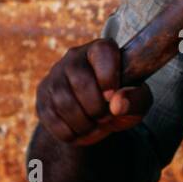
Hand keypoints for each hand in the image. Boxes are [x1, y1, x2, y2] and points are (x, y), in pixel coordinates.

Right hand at [35, 39, 152, 146]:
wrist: (98, 118)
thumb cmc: (122, 101)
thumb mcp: (139, 100)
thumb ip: (137, 99)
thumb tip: (118, 103)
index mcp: (102, 49)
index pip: (102, 52)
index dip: (108, 78)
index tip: (112, 97)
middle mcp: (74, 57)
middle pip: (80, 80)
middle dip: (96, 106)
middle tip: (106, 116)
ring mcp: (54, 77)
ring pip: (63, 101)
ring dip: (84, 122)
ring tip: (96, 125)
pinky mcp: (42, 98)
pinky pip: (52, 118)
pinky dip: (70, 132)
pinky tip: (82, 130)